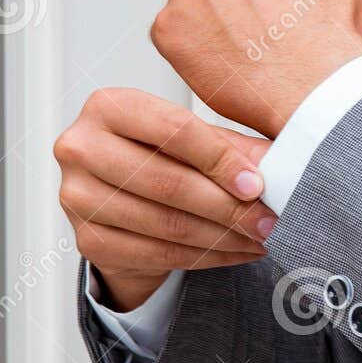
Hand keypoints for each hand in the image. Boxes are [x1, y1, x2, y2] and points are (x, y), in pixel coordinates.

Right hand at [54, 86, 277, 311]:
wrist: (122, 194)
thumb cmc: (166, 153)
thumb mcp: (199, 137)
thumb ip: (234, 146)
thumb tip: (285, 162)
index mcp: (109, 105)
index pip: (175, 131)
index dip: (222, 160)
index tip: (258, 185)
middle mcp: (80, 148)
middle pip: (169, 183)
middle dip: (229, 206)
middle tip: (270, 220)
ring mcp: (76, 197)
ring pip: (165, 223)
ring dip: (223, 237)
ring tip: (262, 237)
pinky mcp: (86, 240)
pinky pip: (157, 254)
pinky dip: (205, 257)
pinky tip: (236, 252)